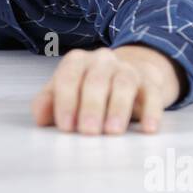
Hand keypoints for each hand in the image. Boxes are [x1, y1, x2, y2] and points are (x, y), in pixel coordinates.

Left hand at [30, 45, 183, 134]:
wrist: (128, 74)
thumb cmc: (88, 88)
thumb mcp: (65, 92)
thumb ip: (48, 103)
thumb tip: (39, 118)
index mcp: (77, 62)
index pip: (68, 77)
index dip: (66, 101)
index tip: (66, 126)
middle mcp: (102, 61)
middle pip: (96, 80)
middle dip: (91, 106)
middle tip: (88, 132)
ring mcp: (128, 69)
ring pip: (124, 83)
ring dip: (118, 108)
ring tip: (112, 131)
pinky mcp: (150, 83)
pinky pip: (153, 94)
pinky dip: (151, 111)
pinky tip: (148, 128)